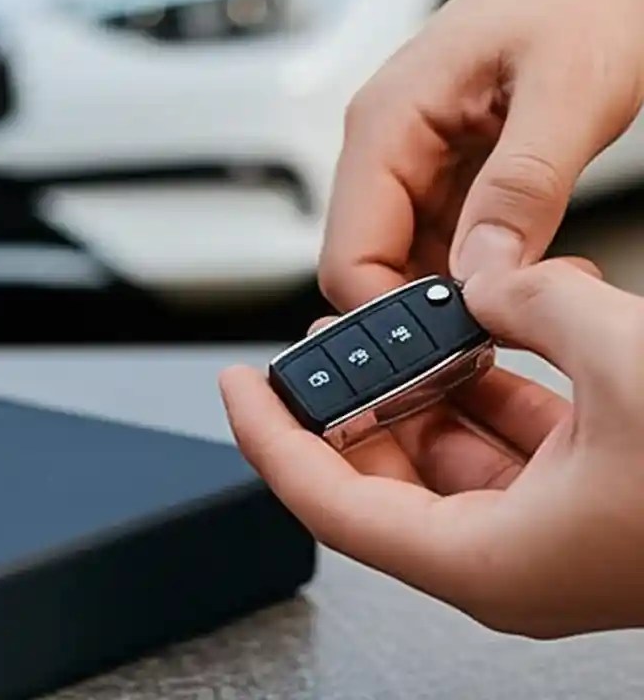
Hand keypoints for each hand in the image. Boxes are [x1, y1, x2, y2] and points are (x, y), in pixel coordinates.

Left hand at [219, 262, 643, 638]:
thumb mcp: (628, 367)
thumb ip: (536, 307)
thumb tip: (488, 280)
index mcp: (485, 563)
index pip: (328, 502)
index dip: (271, 437)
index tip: (239, 387)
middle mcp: (505, 564)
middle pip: (383, 476)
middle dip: (352, 395)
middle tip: (328, 339)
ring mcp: (546, 541)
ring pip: (449, 459)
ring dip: (426, 386)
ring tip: (402, 322)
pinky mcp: (587, 512)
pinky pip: (510, 453)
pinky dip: (489, 395)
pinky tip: (484, 341)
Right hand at [320, 0, 643, 310]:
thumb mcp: (569, 91)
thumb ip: (521, 188)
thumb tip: (483, 274)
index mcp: (387, 122)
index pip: (347, 256)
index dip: (388, 318)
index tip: (447, 349)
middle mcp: (387, 144)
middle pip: (368, 268)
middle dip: (424, 315)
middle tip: (496, 335)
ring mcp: (413, 160)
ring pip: (405, 263)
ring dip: (456, 297)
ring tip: (522, 302)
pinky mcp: (445, 171)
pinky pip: (441, 242)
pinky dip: (476, 272)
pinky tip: (520, 273)